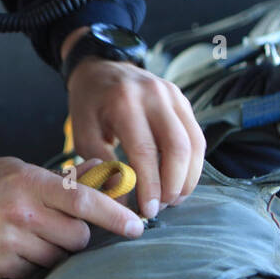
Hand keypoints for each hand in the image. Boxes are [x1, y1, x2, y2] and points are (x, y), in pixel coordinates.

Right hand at [0, 156, 142, 278]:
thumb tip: (102, 173)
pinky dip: (33, 264)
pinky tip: (13, 247)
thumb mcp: (18, 170)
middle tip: (60, 227)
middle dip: (78, 236)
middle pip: (79, 238)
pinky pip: (36, 272)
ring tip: (31, 235)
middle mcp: (23, 214)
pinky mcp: (1, 268)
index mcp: (31, 183)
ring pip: (59, 258)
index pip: (85, 201)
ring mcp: (11, 244)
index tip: (137, 228)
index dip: (115, 215)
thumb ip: (61, 178)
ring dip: (55, 251)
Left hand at [67, 58, 204, 218]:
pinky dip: (192, 163)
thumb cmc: (89, 104)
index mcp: (124, 102)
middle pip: (178, 147)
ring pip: (194, 143)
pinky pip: (196, 135)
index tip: (148, 210)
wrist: (100, 67)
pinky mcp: (182, 100)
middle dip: (174, 184)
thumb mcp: (83, 134)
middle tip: (163, 207)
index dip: (150, 185)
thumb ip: (102, 166)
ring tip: (173, 199)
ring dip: (188, 177)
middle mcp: (154, 95)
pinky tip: (179, 180)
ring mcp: (173, 95)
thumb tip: (123, 203)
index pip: (145, 151)